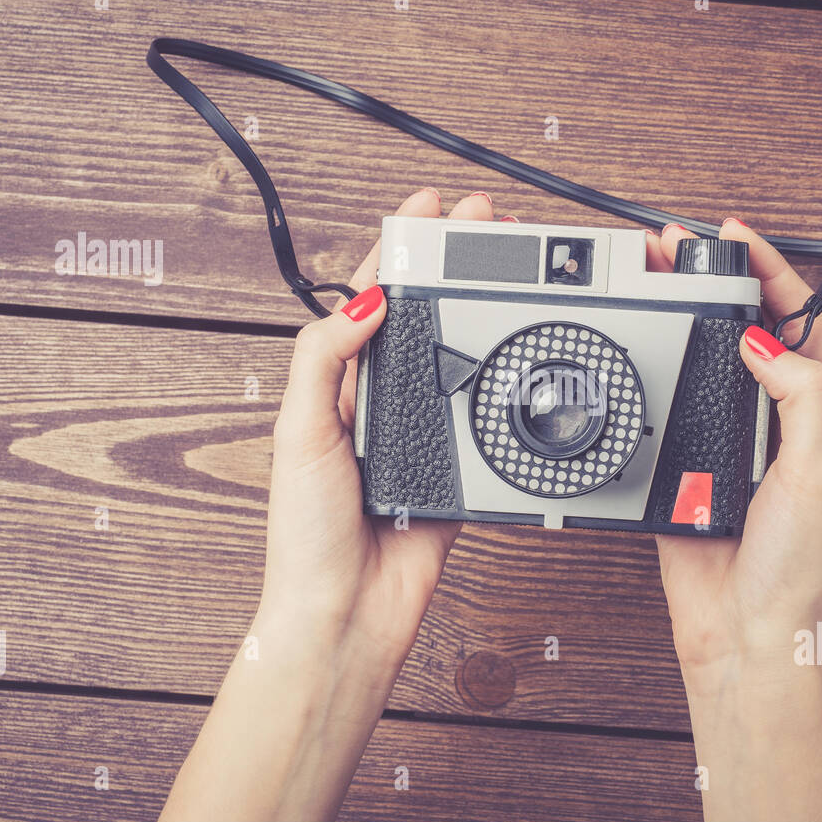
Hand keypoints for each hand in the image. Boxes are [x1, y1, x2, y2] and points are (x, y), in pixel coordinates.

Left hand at [161, 187, 504, 821]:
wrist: (348, 611)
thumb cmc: (307, 536)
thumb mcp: (301, 434)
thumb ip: (325, 361)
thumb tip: (367, 298)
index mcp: (338, 387)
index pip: (370, 297)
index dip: (400, 247)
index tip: (429, 210)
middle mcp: (380, 403)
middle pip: (423, 315)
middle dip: (453, 263)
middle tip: (487, 223)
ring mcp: (424, 433)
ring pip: (459, 357)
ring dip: (482, 310)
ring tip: (511, 268)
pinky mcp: (459, 468)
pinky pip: (484, 418)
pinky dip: (502, 383)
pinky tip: (521, 352)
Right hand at [646, 218, 821, 821]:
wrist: (748, 636)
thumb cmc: (800, 570)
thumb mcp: (819, 472)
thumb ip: (800, 396)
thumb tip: (763, 340)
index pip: (803, 324)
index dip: (774, 274)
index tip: (736, 238)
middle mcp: (779, 427)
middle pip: (752, 335)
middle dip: (723, 285)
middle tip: (682, 249)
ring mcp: (731, 446)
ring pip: (708, 366)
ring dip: (686, 323)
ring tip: (659, 283)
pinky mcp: (688, 470)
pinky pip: (671, 413)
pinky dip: (657, 379)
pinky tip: (643, 357)